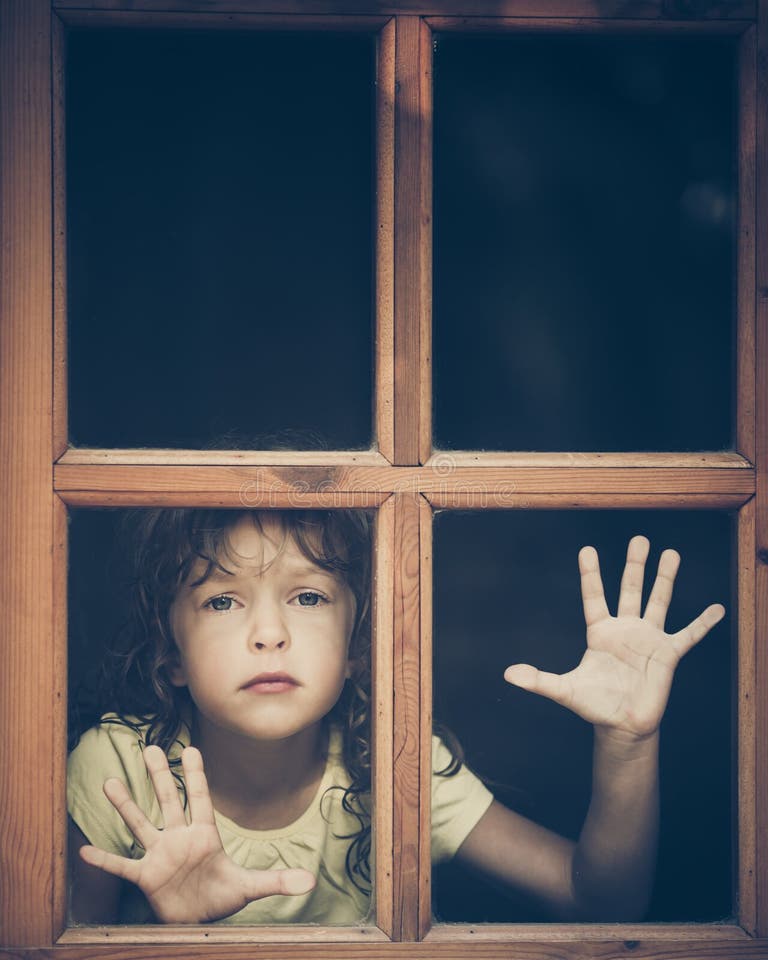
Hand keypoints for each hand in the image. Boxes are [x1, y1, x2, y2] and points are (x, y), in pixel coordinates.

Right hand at [78, 745, 315, 922]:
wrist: (199, 922)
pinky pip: (123, 865)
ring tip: (109, 782)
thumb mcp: (251, 888)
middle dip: (158, 775)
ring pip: (141, 823)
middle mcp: (180, 838)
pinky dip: (106, 859)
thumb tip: (311, 882)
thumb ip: (278, 881)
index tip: (190, 747)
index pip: (201, 798)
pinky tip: (85, 851)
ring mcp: (161, 855)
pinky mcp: (147, 876)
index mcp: (205, 835)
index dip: (196, 774)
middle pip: (168, 800)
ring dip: (126, 805)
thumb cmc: (221, 897)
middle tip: (147, 746)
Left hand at [504, 535, 724, 741]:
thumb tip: (509, 675)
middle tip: (639, 539)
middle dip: (635, 565)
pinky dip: (702, 623)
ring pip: (658, 602)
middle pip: (630, 590)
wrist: (622, 725)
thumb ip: (538, 680)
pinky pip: (688, 635)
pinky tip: (717, 608)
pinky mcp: (667, 655)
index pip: (594, 597)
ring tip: (671, 553)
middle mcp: (625, 629)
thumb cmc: (594, 705)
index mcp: (600, 632)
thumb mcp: (564, 690)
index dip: (591, 574)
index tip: (587, 550)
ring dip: (665, 579)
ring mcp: (648, 639)